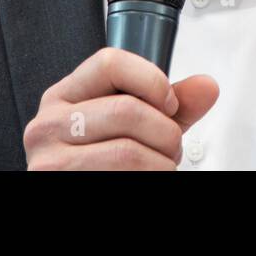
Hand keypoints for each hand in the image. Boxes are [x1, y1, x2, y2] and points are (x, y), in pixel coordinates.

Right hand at [24, 47, 218, 169]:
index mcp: (63, 97)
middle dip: (166, 133)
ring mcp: (51, 161)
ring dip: (161, 164)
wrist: (70, 192)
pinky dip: (148, 179)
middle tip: (171, 149)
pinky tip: (144, 178)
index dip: (152, 80)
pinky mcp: (59, 185)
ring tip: (161, 167)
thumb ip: (166, 106)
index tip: (169, 103)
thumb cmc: (98, 163)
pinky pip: (122, 178)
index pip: (110, 63)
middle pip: (126, 110)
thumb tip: (206, 87)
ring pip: (128, 153)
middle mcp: (49, 125)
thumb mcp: (128, 127)